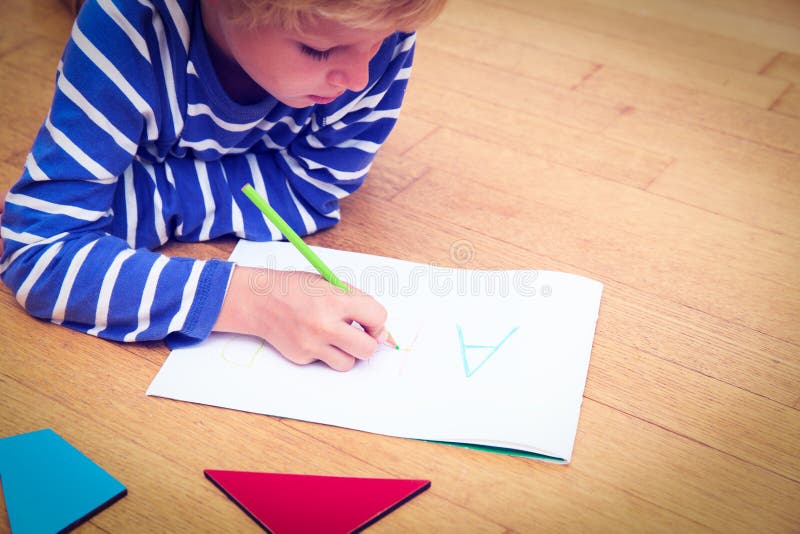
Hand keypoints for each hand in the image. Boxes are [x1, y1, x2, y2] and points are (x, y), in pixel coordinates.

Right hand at [213, 266, 388, 370]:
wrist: (259, 300)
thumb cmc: (297, 289)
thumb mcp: (329, 283)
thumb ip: (356, 301)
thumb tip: (380, 328)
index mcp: (335, 300)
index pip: (376, 318)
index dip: (378, 322)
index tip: (372, 323)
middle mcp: (324, 325)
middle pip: (367, 349)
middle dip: (369, 344)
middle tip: (361, 337)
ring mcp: (312, 344)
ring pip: (348, 363)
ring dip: (347, 353)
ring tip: (336, 338)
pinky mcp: (301, 357)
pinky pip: (325, 361)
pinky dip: (324, 352)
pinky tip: (312, 336)